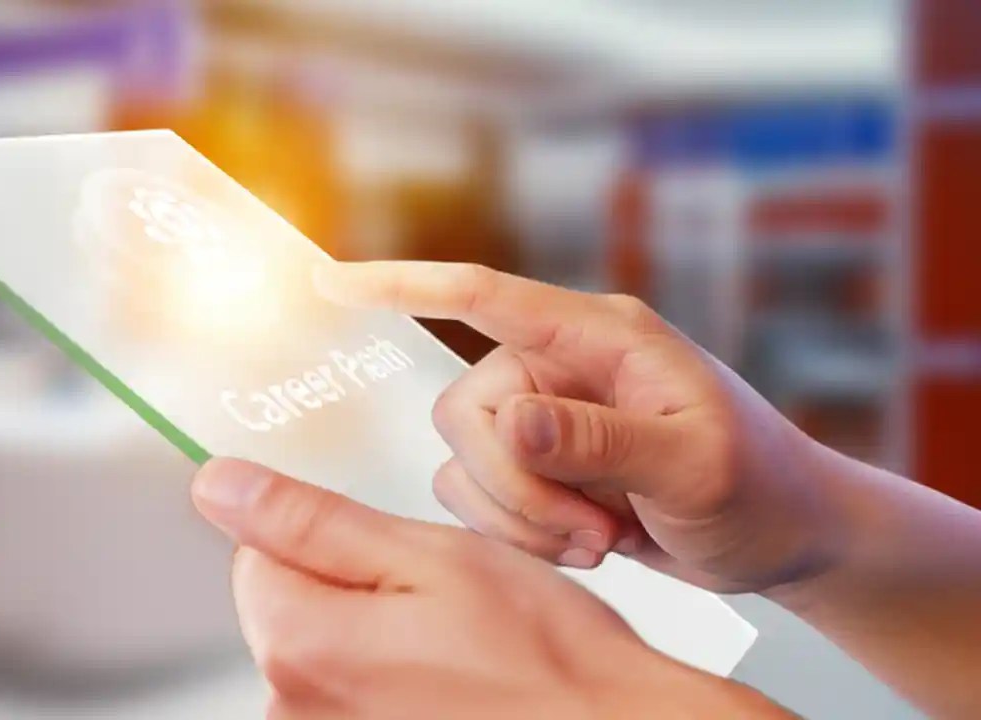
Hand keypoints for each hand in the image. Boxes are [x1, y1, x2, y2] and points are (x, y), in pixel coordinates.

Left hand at [191, 458, 788, 718]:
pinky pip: (353, 698)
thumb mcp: (426, 555)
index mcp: (298, 643)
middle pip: (288, 608)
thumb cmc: (544, 657)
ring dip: (376, 640)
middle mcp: (291, 711)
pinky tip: (451, 687)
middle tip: (438, 602)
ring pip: (325, 653)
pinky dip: (392, 684)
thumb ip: (308, 522)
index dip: (327, 536)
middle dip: (352, 590)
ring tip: (454, 649)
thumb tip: (218, 487)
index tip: (392, 553)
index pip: (256, 552)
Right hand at [314, 261, 839, 592]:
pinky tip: (586, 543)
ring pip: (465, 461)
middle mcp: (559, 367)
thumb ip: (599, 437)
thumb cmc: (757, 487)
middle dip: (516, 487)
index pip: (485, 295)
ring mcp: (545, 419)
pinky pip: (478, 497)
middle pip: (467, 411)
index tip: (330, 282)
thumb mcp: (693, 463)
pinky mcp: (539, 467)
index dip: (403, 284)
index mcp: (600, 338)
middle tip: (593, 532)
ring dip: (521, 517)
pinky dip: (519, 533)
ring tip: (600, 539)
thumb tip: (509, 420)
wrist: (781, 536)